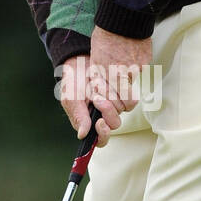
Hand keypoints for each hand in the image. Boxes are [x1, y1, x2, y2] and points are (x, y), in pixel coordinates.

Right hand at [60, 28, 151, 146]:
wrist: (80, 61)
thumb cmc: (73, 81)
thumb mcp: (71, 98)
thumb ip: (78, 116)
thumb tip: (82, 134)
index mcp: (89, 123)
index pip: (100, 139)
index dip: (103, 134)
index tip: (100, 122)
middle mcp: (103, 116)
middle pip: (114, 124)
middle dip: (107, 111)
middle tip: (97, 98)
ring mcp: (114, 106)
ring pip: (121, 111)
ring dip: (111, 98)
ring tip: (99, 87)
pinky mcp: (122, 95)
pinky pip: (129, 99)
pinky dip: (121, 90)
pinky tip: (108, 83)